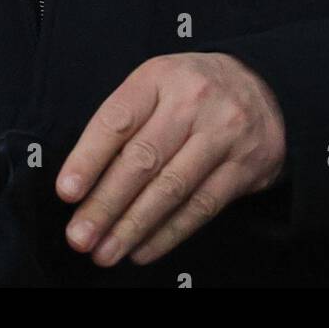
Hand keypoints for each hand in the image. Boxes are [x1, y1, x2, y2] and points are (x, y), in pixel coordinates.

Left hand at [55, 52, 285, 266]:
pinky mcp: (244, 167)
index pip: (118, 120)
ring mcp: (222, 135)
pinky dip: (168, 233)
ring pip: (171, 189)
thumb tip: (85, 175)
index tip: (67, 191)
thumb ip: (126, 120)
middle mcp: (192, 102)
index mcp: (160, 76)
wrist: (261, 84)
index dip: (89, 158)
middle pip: (142, 160)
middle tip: (80, 235)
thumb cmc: (193, 88)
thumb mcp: (158, 81)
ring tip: (106, 250)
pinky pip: (201, 207)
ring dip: (133, 227)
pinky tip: (143, 249)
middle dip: (105, 204)